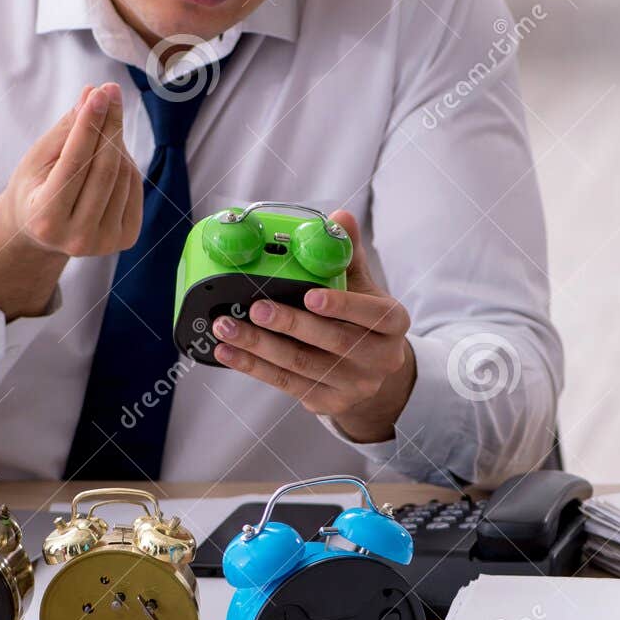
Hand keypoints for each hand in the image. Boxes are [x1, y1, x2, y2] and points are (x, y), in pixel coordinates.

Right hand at [0, 83, 142, 318]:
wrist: (40, 232)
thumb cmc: (34, 188)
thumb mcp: (38, 159)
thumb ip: (66, 130)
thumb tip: (93, 95)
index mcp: (46, 220)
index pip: (74, 164)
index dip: (88, 125)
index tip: (99, 92)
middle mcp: (77, 239)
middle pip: (104, 170)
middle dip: (109, 124)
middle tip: (109, 90)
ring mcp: (104, 243)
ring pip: (122, 175)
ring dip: (115, 141)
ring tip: (101, 126)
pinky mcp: (125, 239)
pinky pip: (133, 186)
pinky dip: (125, 162)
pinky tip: (110, 153)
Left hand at [210, 210, 416, 441]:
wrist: (371, 372)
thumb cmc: (362, 320)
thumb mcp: (364, 288)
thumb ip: (347, 255)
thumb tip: (339, 218)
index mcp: (392, 324)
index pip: (373, 315)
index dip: (342, 306)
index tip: (310, 295)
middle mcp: (379, 358)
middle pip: (331, 341)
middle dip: (289, 325)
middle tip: (256, 308)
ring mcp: (354, 385)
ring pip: (302, 365)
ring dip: (259, 346)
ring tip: (227, 327)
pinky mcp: (327, 401)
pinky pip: (285, 383)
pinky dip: (253, 366)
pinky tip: (228, 351)